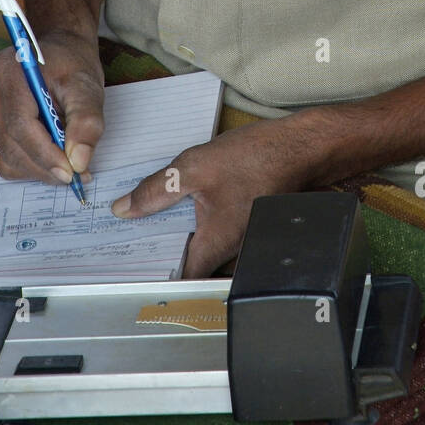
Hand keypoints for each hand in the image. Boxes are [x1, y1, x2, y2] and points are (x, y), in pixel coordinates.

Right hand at [0, 29, 104, 183]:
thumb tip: (79, 161)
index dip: (45, 153)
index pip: (19, 124)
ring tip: (66, 163)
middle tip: (75, 174)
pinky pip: (0, 156)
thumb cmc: (71, 65)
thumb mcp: (88, 87)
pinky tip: (48, 157)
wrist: (59, 53)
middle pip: (10, 143)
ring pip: (5, 155)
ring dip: (37, 169)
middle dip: (45, 166)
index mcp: (9, 70)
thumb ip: (86, 122)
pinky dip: (26, 165)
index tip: (70, 171)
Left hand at [110, 116, 320, 277]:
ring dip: (178, 232)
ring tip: (150, 215)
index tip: (132, 263)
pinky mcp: (245, 221)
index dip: (155, 274)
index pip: (180, 277)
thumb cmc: (256, 159)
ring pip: (202, 244)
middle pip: (190, 262)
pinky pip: (214, 228)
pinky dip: (195, 219)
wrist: (300, 147)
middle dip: (161, 250)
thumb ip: (155, 191)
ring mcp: (241, 237)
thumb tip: (124, 209)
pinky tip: (182, 200)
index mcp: (215, 244)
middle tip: (132, 234)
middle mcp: (230, 249)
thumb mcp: (194, 168)